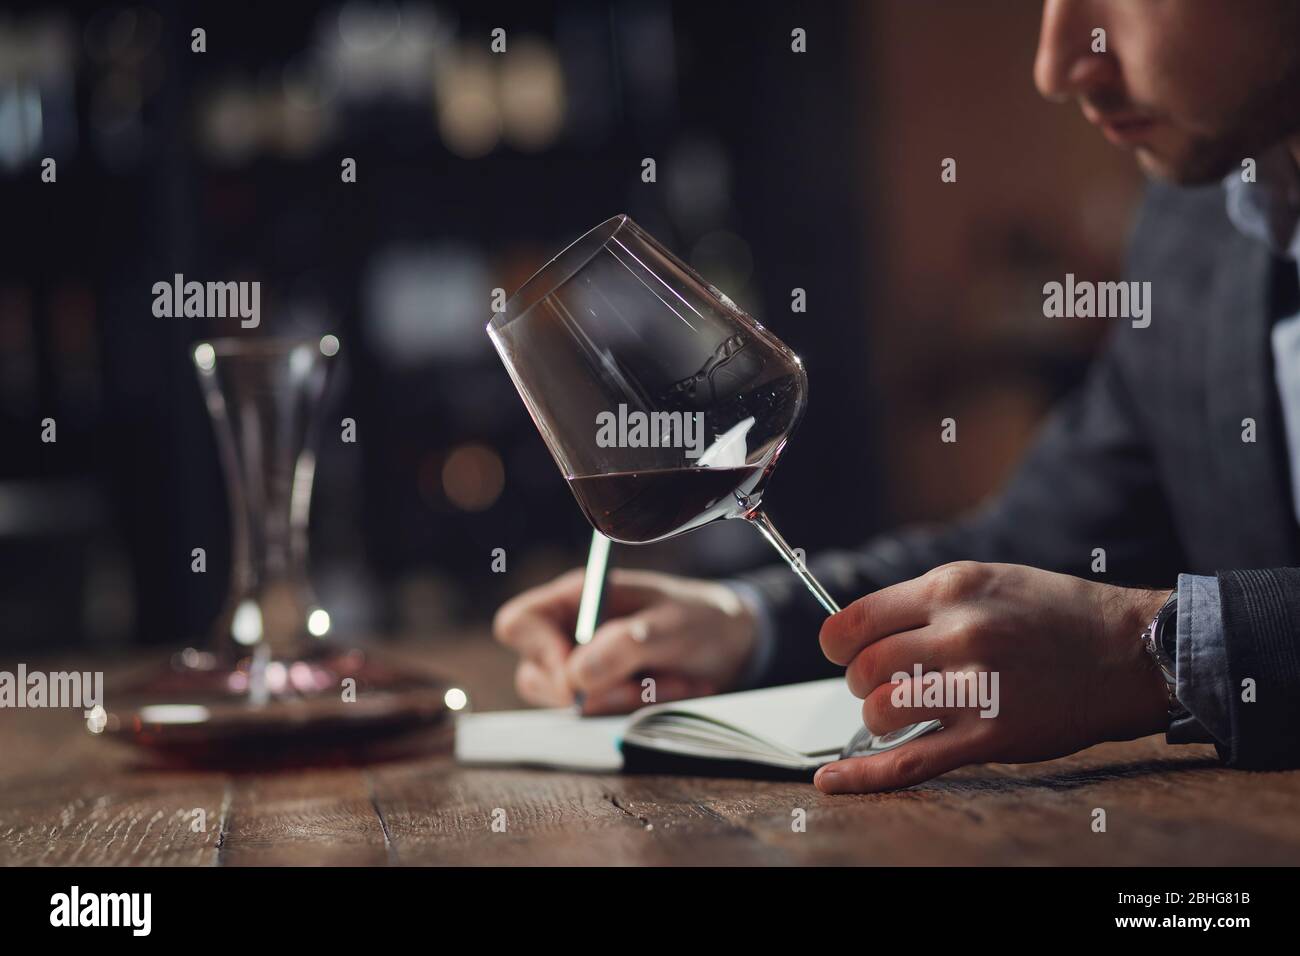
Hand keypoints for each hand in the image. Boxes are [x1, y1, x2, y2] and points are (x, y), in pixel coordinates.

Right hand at [493, 568, 758, 714]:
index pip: (518, 623)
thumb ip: (623, 646)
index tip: (579, 672)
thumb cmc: (701, 618)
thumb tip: (574, 678)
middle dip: (590, 689)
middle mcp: (570, 631)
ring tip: (667, 682)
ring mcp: (584, 665)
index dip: (539, 651)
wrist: (734, 643)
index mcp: (577, 597)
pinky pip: (599, 716)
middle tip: (640, 683)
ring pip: (568, 703)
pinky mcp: (603, 693)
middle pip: (535, 674)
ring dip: (620, 701)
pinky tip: (671, 689)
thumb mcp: (671, 625)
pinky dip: (635, 710)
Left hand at [815, 561, 1170, 793]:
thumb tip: (863, 631)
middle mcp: (960, 634)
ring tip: (902, 712)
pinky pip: (910, 761)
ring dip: (879, 717)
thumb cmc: (1055, 615)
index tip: (838, 652)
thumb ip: (927, 603)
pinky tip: (831, 781)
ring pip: (881, 711)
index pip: (858, 619)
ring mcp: (977, 687)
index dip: (836, 642)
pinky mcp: (992, 737)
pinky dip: (864, 776)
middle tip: (884, 683)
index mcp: (952, 589)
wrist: (1129, 652)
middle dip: (862, 681)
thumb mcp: (987, 581)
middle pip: (865, 667)